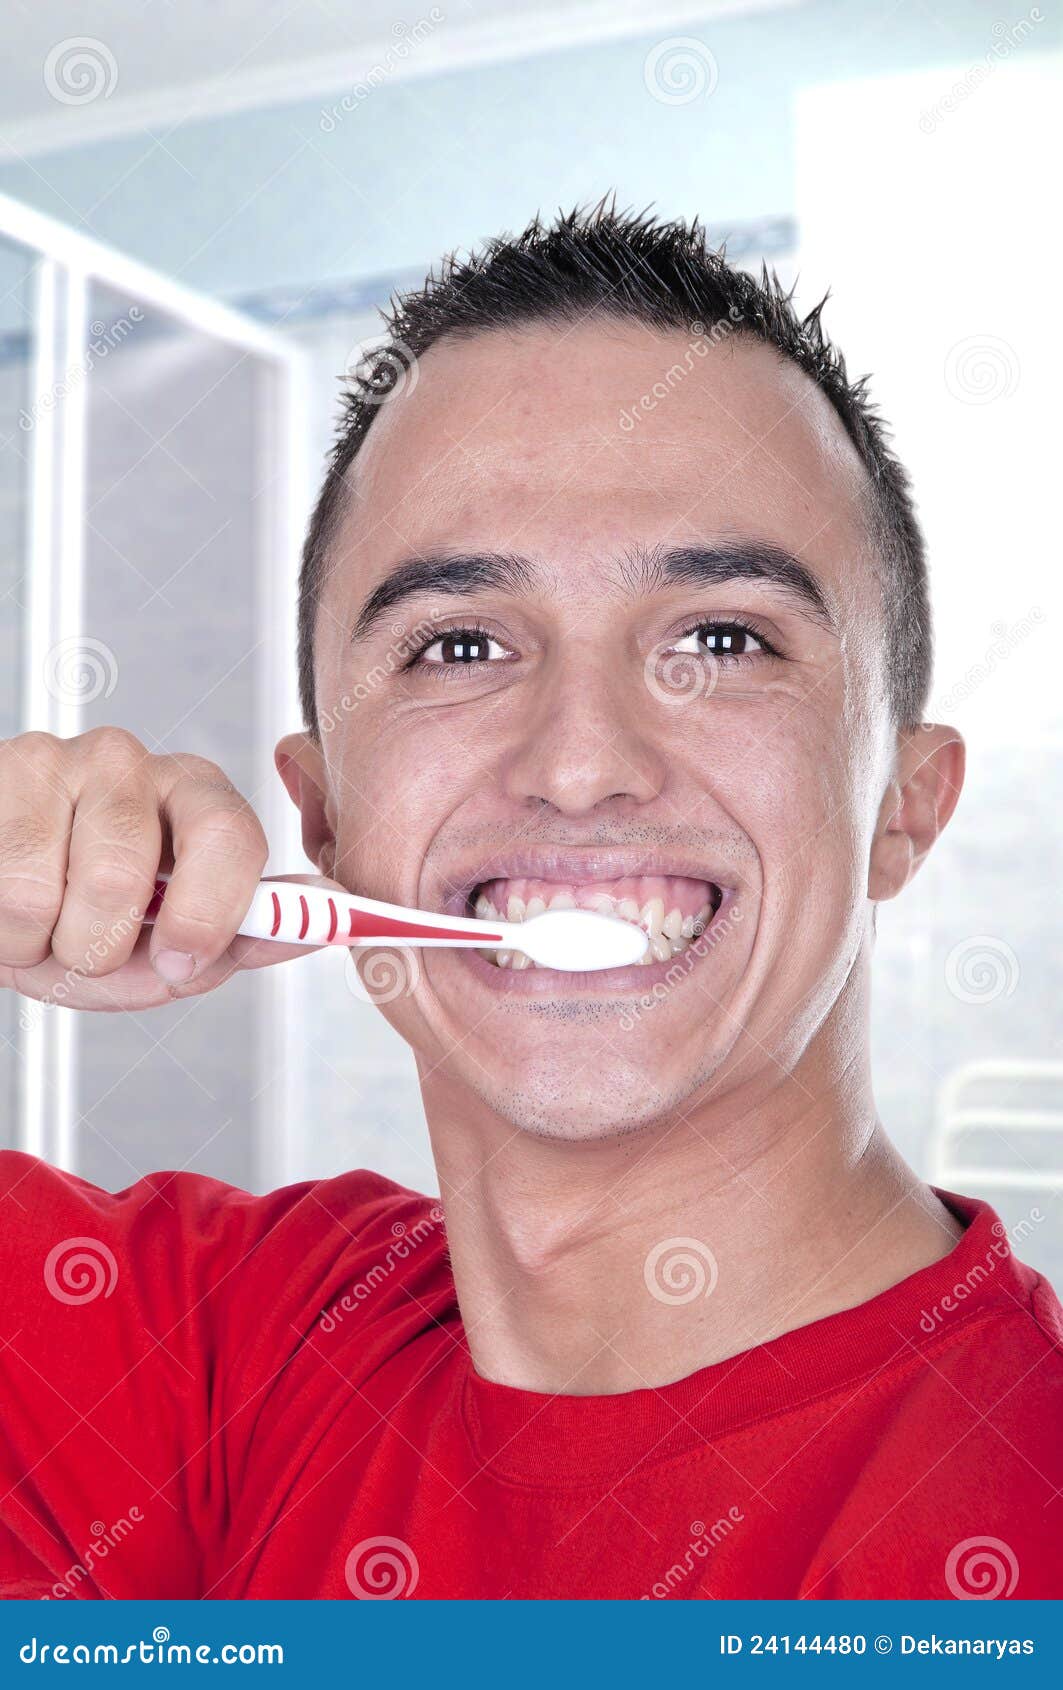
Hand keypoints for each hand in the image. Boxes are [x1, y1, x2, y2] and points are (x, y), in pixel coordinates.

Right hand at [0, 728, 324, 1010]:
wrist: (2, 897)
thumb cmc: (86, 917)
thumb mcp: (163, 945)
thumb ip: (232, 942)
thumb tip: (305, 935)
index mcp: (195, 797)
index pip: (229, 835)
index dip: (206, 912)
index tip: (181, 961)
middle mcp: (130, 764)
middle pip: (122, 875)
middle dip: (99, 947)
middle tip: (89, 949)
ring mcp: (55, 760)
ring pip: (43, 892)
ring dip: (42, 946)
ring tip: (43, 926)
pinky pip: (0, 892)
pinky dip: (3, 935)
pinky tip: (7, 905)